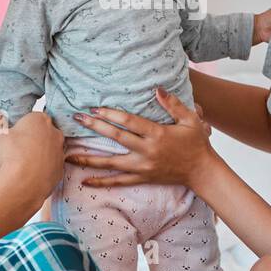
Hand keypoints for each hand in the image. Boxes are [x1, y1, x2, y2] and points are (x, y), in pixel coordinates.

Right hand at [0, 108, 63, 206]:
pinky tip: (30, 174)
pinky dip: (42, 170)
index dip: (21, 126)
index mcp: (40, 120)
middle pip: (43, 133)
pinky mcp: (60, 170)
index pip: (32, 117)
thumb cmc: (11, 154)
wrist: (23, 183)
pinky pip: (51, 167)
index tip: (13, 134)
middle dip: (32, 139)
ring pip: (49, 150)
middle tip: (16, 149)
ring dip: (38, 154)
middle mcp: (54, 134)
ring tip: (22, 163)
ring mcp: (59, 152)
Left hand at [66, 86, 217, 188]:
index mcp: (157, 134)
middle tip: (78, 118)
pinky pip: (118, 182)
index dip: (111, 114)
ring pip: (111, 163)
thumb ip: (173, 104)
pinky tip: (85, 181)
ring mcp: (143, 167)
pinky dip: (101, 182)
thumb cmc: (196, 143)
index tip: (95, 108)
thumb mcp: (190, 119)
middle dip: (95, 127)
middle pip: (116, 138)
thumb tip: (157, 89)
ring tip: (69, 155)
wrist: (201, 171)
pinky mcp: (142, 178)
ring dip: (89, 159)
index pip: (129, 122)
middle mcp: (147, 151)